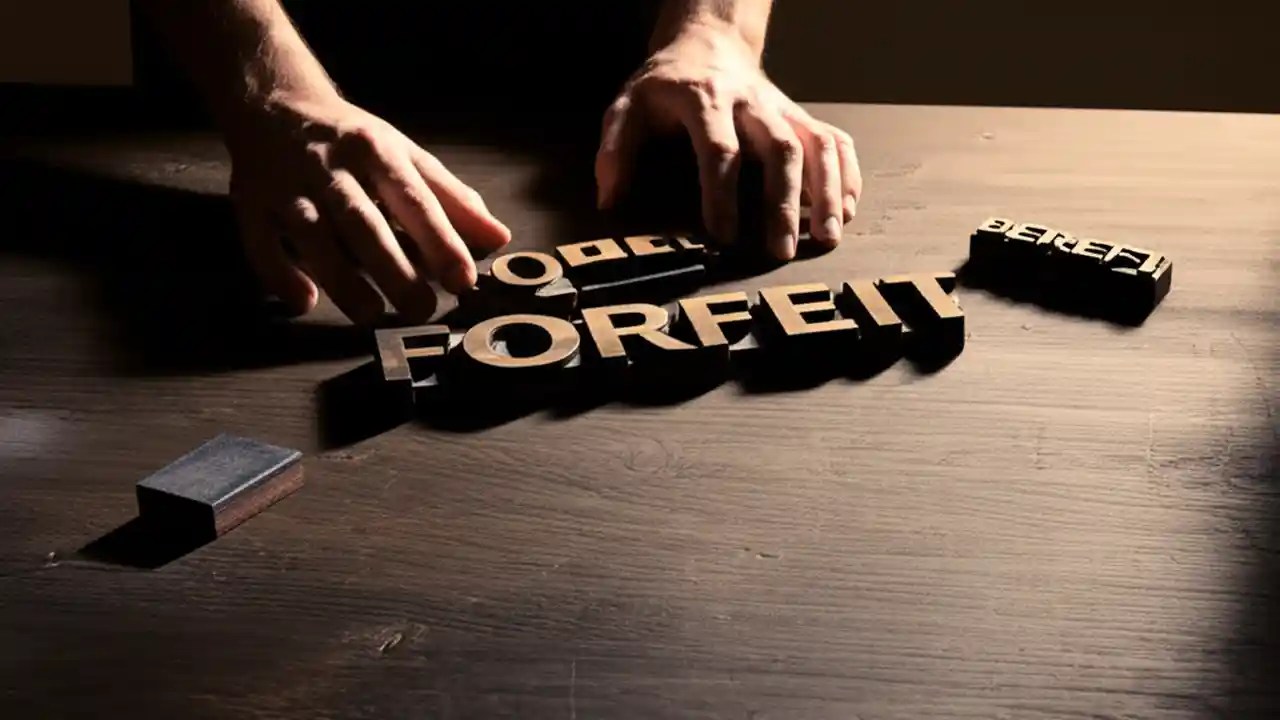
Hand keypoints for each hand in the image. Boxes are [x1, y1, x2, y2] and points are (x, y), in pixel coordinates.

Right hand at [226, 92, 510, 323]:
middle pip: (362, 220)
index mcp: (376, 151)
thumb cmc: (354, 140)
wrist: (277, 100)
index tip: (463, 279)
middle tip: (420, 310)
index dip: (440, 240)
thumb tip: (498, 238)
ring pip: (312, 233)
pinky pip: (258, 240)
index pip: (413, 199)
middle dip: (392, 267)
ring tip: (370, 315)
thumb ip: (453, 200)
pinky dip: (278, 273)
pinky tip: (303, 301)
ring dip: (339, 277)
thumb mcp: (408, 158)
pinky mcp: (250, 201)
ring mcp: (286, 184)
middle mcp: (330, 166)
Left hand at [595, 18, 861, 259]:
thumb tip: (609, 201)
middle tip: (780, 251)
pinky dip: (846, 174)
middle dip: (783, 202)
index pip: (720, 149)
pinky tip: (845, 210)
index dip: (722, 195)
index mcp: (704, 100)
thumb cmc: (665, 86)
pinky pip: (835, 140)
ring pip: (816, 145)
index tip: (723, 237)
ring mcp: (782, 109)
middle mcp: (750, 103)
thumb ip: (614, 150)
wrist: (707, 43)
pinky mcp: (801, 116)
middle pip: (779, 148)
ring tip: (828, 237)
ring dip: (826, 191)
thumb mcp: (627, 106)